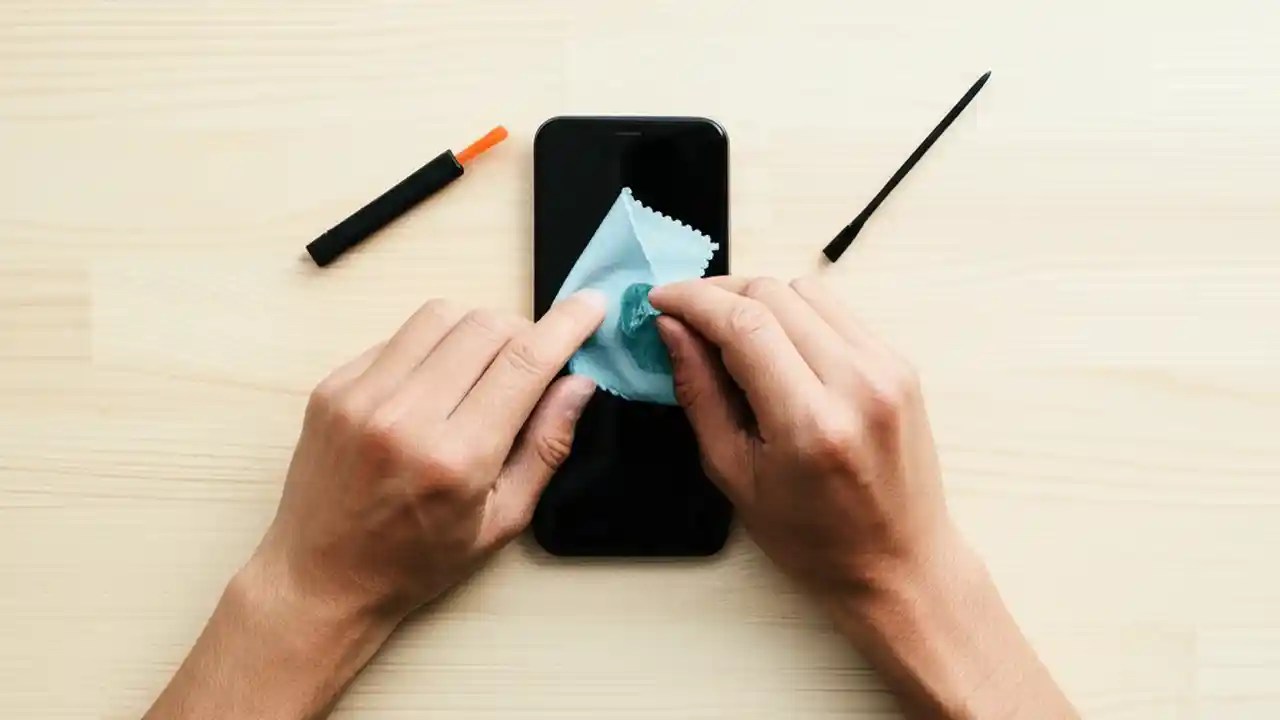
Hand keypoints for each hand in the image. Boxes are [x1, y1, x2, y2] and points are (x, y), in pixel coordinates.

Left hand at [258, 292, 603, 620]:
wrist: (321, 578)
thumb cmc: (414, 560)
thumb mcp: (501, 521)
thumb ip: (546, 448)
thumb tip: (578, 384)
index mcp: (456, 458)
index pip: (525, 363)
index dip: (566, 326)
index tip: (590, 305)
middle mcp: (405, 417)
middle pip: (486, 326)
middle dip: (523, 331)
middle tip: (530, 361)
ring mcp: (362, 396)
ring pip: (440, 315)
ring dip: (476, 329)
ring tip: (481, 369)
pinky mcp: (333, 386)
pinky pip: (399, 337)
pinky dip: (431, 347)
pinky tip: (433, 386)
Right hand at [651, 276, 1076, 718]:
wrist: (899, 563)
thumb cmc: (812, 537)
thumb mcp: (734, 474)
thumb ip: (699, 393)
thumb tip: (671, 327)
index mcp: (810, 422)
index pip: (744, 324)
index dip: (693, 299)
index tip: (660, 298)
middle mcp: (857, 383)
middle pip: (773, 294)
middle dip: (719, 293)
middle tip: (686, 315)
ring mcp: (887, 368)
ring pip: (805, 290)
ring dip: (759, 300)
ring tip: (731, 334)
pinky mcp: (901, 363)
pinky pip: (837, 311)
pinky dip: (797, 316)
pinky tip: (778, 347)